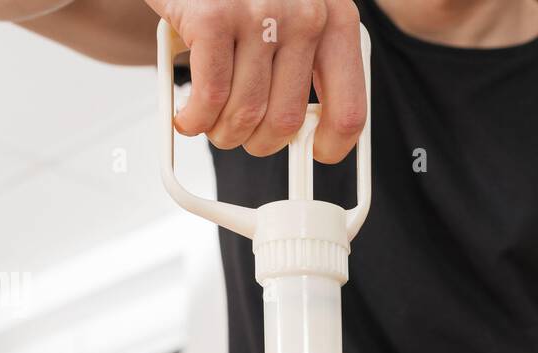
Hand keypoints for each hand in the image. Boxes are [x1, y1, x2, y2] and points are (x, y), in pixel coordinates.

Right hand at [152, 0, 366, 159]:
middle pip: (286, 122)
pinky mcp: (214, 18)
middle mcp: (306, 15)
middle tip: (240, 134)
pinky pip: (209, 98)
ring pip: (244, 115)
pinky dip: (194, 119)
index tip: (314, 153)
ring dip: (221, 132)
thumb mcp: (292, 11)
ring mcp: (260, 15)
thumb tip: (307, 130)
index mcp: (335, 17)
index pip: (350, 107)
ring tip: (208, 119)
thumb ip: (307, 60)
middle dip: (258, 142)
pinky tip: (187, 115)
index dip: (331, 145)